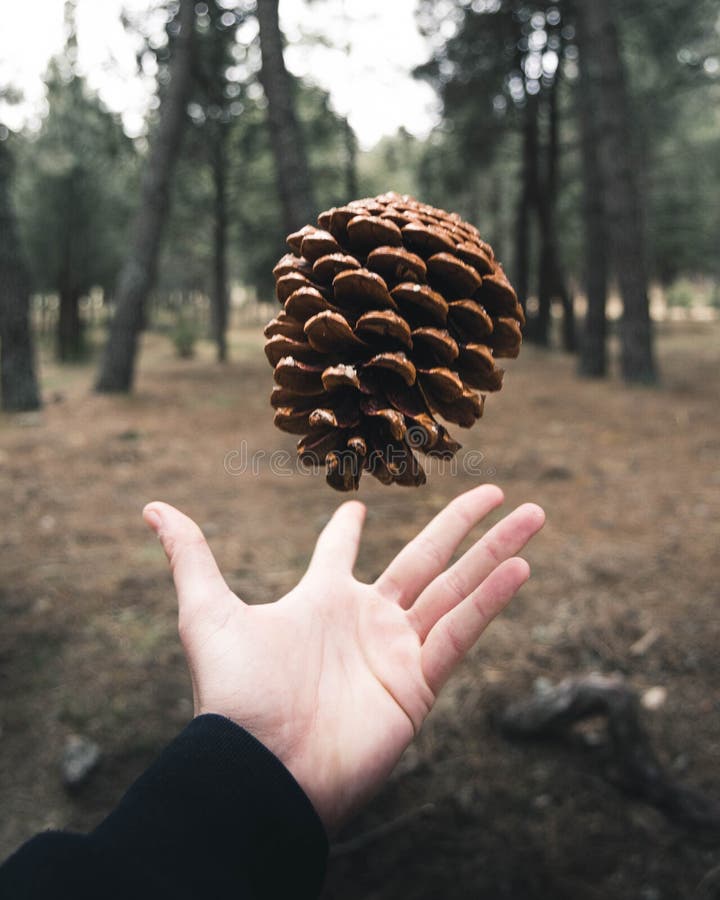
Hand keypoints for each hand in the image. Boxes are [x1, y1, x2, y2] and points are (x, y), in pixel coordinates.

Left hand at [142, 485, 544, 829]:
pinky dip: (493, 599)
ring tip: (536, 512)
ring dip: (498, 550)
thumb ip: (189, 556)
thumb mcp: (206, 613)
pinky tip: (521, 565)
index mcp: (321, 598)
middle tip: (497, 490)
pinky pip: (463, 631)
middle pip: (427, 558)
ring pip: (458, 587)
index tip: (356, 505)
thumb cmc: (233, 695)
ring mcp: (398, 649)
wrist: (261, 768)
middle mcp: (366, 619)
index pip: (340, 553)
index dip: (347, 529)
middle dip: (463, 523)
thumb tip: (151, 506)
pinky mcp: (419, 683)